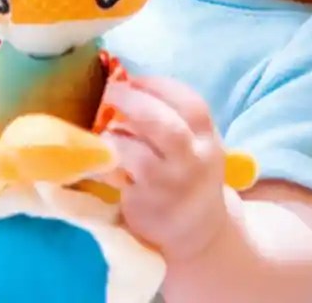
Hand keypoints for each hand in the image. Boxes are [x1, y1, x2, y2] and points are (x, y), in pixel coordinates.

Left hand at [102, 77, 228, 260]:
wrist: (198, 231)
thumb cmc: (188, 176)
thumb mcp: (197, 146)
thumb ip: (175, 118)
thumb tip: (129, 83)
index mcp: (209, 141)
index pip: (192, 105)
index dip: (160, 86)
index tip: (134, 79)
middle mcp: (193, 163)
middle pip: (164, 126)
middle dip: (133, 102)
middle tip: (111, 91)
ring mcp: (169, 186)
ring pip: (137, 152)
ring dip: (115, 135)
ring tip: (107, 132)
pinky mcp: (146, 204)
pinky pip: (117, 176)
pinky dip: (105, 162)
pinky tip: (102, 160)